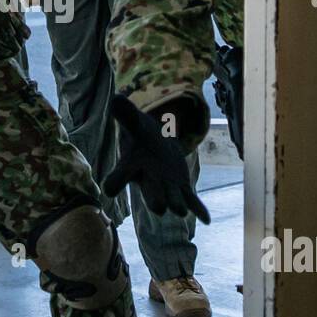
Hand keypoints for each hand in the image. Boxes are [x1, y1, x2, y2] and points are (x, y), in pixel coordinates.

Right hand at [104, 95, 209, 222]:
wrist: (158, 148)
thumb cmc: (142, 136)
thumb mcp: (135, 124)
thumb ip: (126, 114)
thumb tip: (115, 97)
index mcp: (131, 168)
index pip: (118, 179)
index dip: (115, 183)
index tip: (109, 188)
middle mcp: (148, 183)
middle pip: (151, 197)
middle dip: (156, 201)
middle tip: (159, 207)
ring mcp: (167, 189)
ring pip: (173, 202)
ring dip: (178, 206)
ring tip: (181, 210)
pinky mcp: (183, 189)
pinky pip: (192, 201)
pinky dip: (199, 210)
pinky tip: (207, 219)